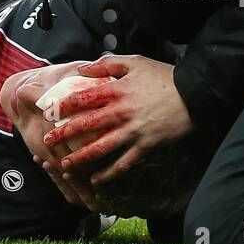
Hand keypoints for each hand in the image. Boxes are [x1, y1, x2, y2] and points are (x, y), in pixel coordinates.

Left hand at [42, 55, 193, 185]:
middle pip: (86, 125)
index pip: (83, 98)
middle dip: (64, 135)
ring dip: (81, 158)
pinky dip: (109, 174)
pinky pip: (124, 163)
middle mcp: (122, 112)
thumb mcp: (135, 62)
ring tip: (66, 165)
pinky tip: (97, 180)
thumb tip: (83, 69)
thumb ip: (107, 64)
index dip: (63, 107)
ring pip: (101, 148)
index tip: (49, 114)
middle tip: (49, 143)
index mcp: (117, 90)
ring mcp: (134, 131)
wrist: (194, 93)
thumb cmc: (164, 76)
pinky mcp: (146, 145)